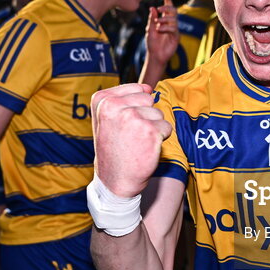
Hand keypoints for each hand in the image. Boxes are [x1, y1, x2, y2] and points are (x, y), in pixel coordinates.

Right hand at [91, 83, 171, 197]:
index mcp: (102, 100)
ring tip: (138, 142)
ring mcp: (132, 117)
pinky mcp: (149, 130)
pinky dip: (161, 139)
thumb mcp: (107, 119)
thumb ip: (123, 100)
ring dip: (154, 128)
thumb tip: (149, 87)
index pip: (137, 88)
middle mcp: (115, 106)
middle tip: (132, 135)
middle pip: (149, 99)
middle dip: (146, 116)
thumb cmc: (113, 150)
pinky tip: (146, 149)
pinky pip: (167, 127)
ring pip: (159, 113)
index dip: (135, 107)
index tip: (123, 125)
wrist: (115, 181)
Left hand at [145, 0, 179, 65]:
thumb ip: (152, 19)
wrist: (155, 55)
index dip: (168, 0)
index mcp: (164, 21)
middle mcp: (171, 24)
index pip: (168, 8)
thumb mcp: (150, 29)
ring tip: (157, 24)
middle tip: (159, 9)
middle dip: (167, 8)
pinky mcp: (176, 37)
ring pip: (173, 19)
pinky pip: (173, 29)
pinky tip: (160, 30)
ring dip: (164, 19)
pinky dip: (166, 27)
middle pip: (173, 11)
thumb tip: (153, 8)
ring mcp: (174, 30)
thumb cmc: (152, 43)